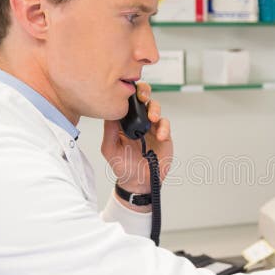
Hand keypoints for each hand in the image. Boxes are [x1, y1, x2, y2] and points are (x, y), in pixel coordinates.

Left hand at [101, 82, 172, 211]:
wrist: (138, 182)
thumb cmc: (123, 166)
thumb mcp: (110, 149)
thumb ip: (109, 131)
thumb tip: (110, 112)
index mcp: (124, 121)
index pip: (126, 101)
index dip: (128, 93)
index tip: (127, 92)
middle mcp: (138, 121)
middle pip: (143, 98)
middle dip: (144, 92)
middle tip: (142, 97)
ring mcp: (151, 127)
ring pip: (155, 108)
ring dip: (154, 109)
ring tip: (152, 118)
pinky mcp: (164, 136)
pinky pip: (165, 125)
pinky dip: (164, 127)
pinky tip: (160, 136)